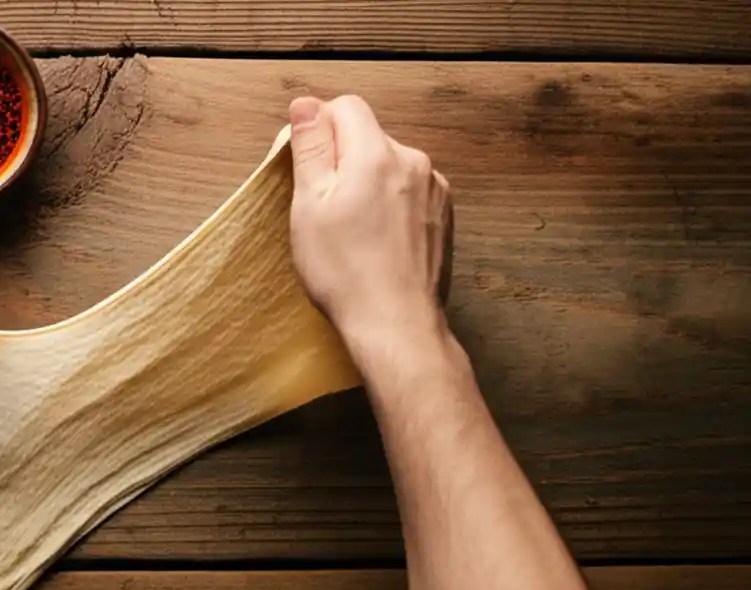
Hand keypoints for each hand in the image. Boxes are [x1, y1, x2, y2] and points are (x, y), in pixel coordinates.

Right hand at [287, 95, 452, 360]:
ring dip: (368, 183)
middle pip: (369, 137)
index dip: (320, 129)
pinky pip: (409, 191)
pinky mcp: (443, 215)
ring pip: (389, 165)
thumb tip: (306, 104)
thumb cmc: (344, 270)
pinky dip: (390, 204)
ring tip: (353, 230)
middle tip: (324, 208)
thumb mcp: (310, 205)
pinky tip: (377, 240)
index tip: (307, 167)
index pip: (346, 107)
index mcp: (376, 154)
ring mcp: (434, 189)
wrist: (396, 324)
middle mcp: (413, 161)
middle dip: (343, 160)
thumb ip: (311, 147)